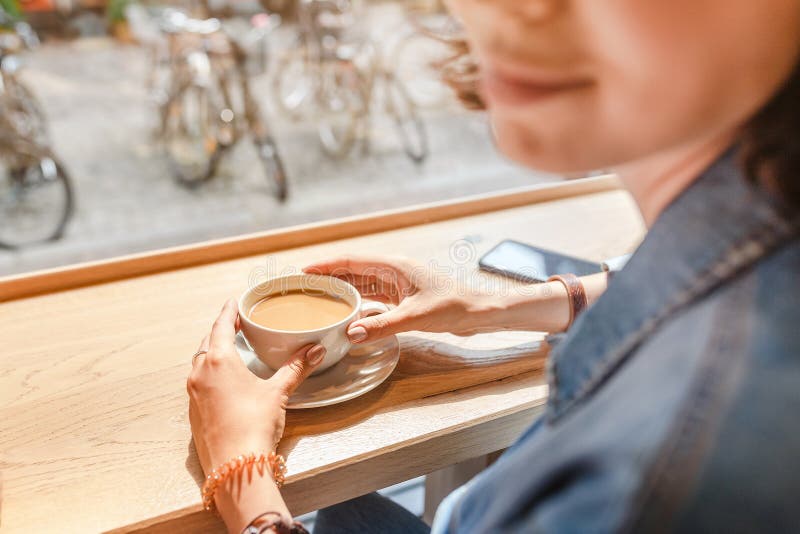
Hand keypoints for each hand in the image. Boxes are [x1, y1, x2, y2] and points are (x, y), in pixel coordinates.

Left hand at [187, 298, 325, 479]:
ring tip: (230, 349)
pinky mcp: (194, 413)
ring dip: (213, 352)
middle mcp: (199, 374)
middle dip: (220, 331)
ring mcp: (193, 395)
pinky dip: (210, 374)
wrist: (236, 468)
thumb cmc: (254, 426)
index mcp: (218, 361)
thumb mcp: (278, 393)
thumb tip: (315, 350)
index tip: (234, 302)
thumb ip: (296, 368)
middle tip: (235, 323)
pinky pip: (200, 383)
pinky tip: (225, 382)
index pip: (220, 325)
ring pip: (200, 363)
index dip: (228, 311)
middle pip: (207, 342)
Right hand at [304, 255, 478, 342]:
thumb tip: (350, 333)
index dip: (326, 265)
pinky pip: (374, 296)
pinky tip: (347, 312)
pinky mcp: (404, 296)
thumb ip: (382, 326)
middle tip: (304, 287)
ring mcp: (399, 283)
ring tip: (319, 298)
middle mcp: (394, 270)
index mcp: (394, 266)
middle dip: (329, 277)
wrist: (478, 312)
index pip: (352, 260)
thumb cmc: (453, 307)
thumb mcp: (415, 318)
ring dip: (342, 289)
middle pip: (353, 270)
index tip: (304, 271)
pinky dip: (358, 302)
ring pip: (363, 283)